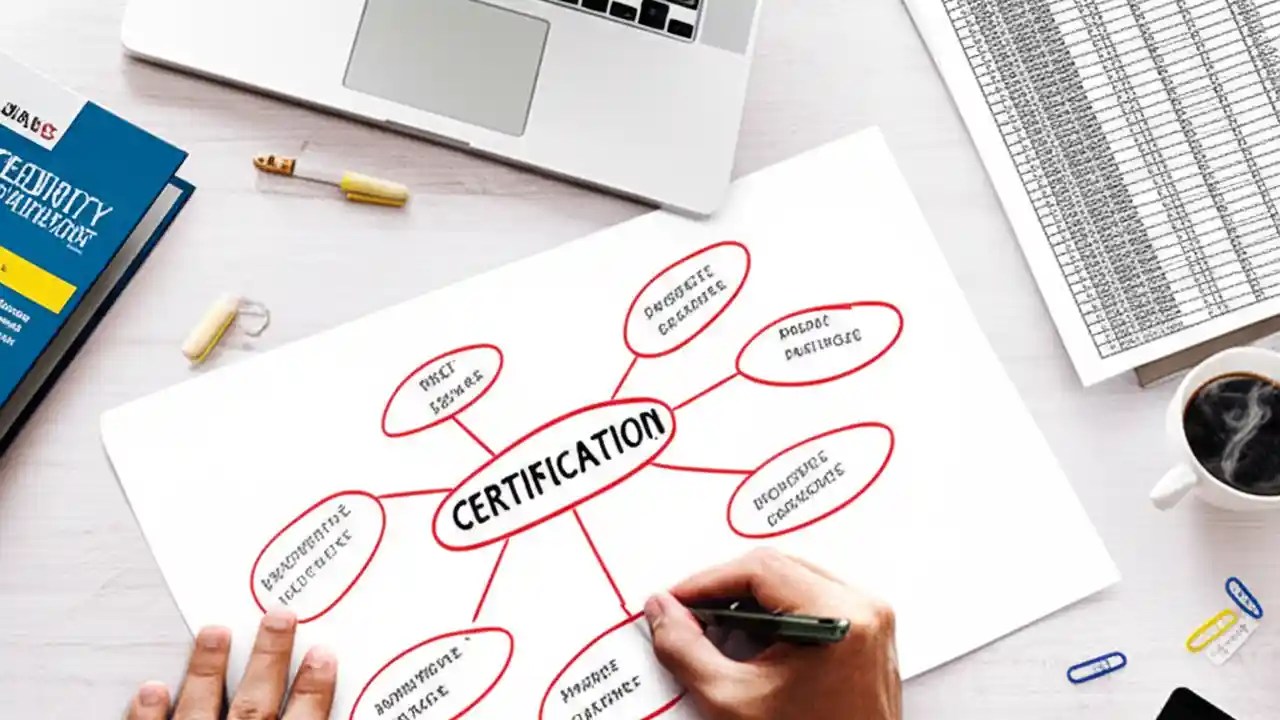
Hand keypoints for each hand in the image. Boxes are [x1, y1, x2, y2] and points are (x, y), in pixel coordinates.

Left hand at [124, 608, 337, 719]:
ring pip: (200, 710)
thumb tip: (342, 717)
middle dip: (268, 657)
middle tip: (278, 617)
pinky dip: (149, 713)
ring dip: (208, 670)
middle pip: (255, 705)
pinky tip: (151, 688)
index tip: (322, 655)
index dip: (313, 689)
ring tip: (214, 632)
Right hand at [645, 549, 900, 719]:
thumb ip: (687, 649)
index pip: (760, 569)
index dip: (707, 581)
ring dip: (750, 601)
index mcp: (839, 618)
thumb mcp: (733, 701)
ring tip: (718, 633)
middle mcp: (864, 611)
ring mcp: (872, 622)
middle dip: (726, 590)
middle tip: (689, 616)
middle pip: (778, 569)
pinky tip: (752, 642)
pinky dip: (776, 614)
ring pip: (794, 582)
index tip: (675, 601)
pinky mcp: (867, 636)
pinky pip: (813, 603)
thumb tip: (663, 611)